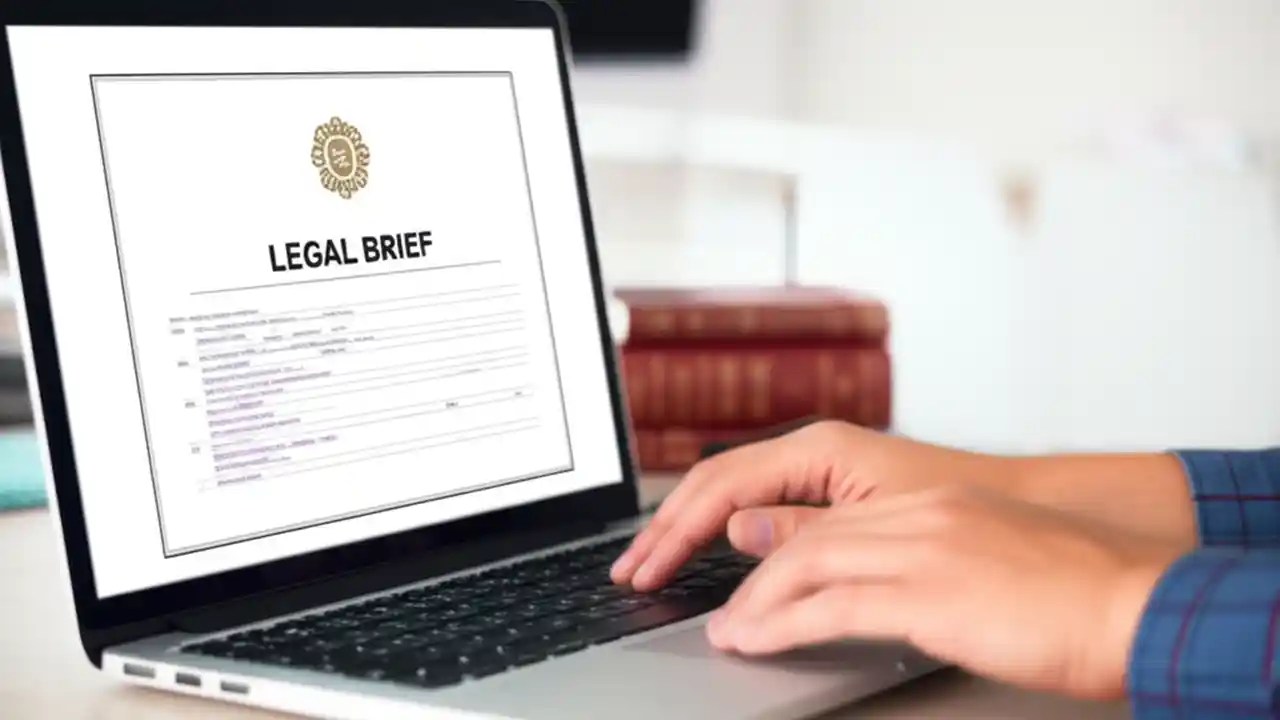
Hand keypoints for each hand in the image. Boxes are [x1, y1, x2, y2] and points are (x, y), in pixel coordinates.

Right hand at [612, 421, 1011, 590]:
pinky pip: (766, 512)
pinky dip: (728, 536)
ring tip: (656, 564)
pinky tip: (714, 557)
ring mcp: (828, 476)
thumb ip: (804, 530)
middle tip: (630, 572)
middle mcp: (820, 456)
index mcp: (824, 452)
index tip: (646, 570)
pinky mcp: (841, 500)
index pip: (723, 486)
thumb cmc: (978, 517)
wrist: (1043, 521)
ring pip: (737, 499)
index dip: (677, 531)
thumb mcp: (884, 529)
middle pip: (719, 488)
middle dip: (669, 530)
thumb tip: (734, 534)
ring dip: (691, 532)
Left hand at [706, 485, 1179, 699]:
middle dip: (751, 573)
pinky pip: (831, 606)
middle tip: (726, 608)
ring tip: (729, 633)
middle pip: (807, 536)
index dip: (779, 545)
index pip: (832, 519)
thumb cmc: (1081, 595)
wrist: (1140, 603)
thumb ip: (930, 556)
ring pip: (807, 564)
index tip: (751, 573)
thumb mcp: (991, 560)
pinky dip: (781, 625)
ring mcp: (923, 548)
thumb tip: (882, 580)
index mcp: (936, 504)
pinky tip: (756, 642)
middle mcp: (921, 514)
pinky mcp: (929, 593)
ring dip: (756, 602)